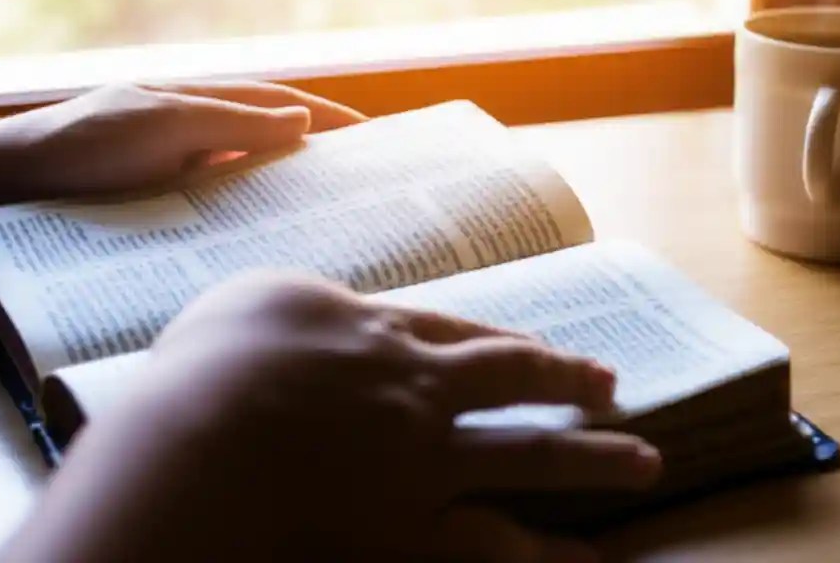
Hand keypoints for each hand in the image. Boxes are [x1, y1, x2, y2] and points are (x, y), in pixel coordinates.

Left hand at [0, 80, 365, 198]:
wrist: (0, 194)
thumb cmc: (78, 148)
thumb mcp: (162, 123)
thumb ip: (233, 119)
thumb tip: (303, 119)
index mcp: (196, 103)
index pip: (280, 105)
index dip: (332, 120)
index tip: (380, 139)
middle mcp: (192, 139)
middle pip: (273, 148)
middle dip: (323, 166)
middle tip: (373, 194)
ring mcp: (177, 179)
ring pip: (251, 190)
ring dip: (293, 205)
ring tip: (340, 231)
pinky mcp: (162, 219)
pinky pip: (223, 222)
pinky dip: (255, 232)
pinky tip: (275, 255)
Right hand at [7, 272, 660, 561]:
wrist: (194, 446)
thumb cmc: (207, 368)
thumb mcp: (256, 302)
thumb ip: (306, 301)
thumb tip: (324, 307)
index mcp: (379, 331)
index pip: (460, 331)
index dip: (505, 338)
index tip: (539, 346)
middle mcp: (418, 391)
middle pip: (513, 379)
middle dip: (567, 381)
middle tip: (612, 387)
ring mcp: (422, 463)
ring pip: (530, 457)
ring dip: (593, 461)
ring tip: (645, 466)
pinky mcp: (408, 533)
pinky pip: (494, 546)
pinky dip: (545, 556)